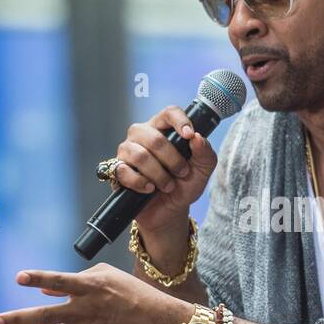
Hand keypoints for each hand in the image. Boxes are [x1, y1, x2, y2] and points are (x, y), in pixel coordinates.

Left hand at [0, 263, 192, 323]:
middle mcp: (86, 311)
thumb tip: (44, 289)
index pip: (58, 281)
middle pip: (43, 316)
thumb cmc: (132, 295)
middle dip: (16, 318)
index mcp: (91, 287)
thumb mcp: (107, 278)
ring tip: (54, 321)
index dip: (37, 279)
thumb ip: (73, 282)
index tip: (19, 278)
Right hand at [112, 106, 217, 232]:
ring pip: (140, 155)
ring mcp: (127, 150)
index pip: (169, 112)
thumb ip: (205, 153)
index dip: (180, 121)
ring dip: (159, 175)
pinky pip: (124, 171)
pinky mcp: (117, 168)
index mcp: (164, 128)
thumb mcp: (202, 170)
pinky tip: (149, 189)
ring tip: (167, 186)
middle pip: (154, 138)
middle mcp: (142, 135)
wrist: (170, 211)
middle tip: (182, 173)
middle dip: (173, 159)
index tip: (189, 135)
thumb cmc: (184, 185)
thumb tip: (197, 137)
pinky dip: (141, 183)